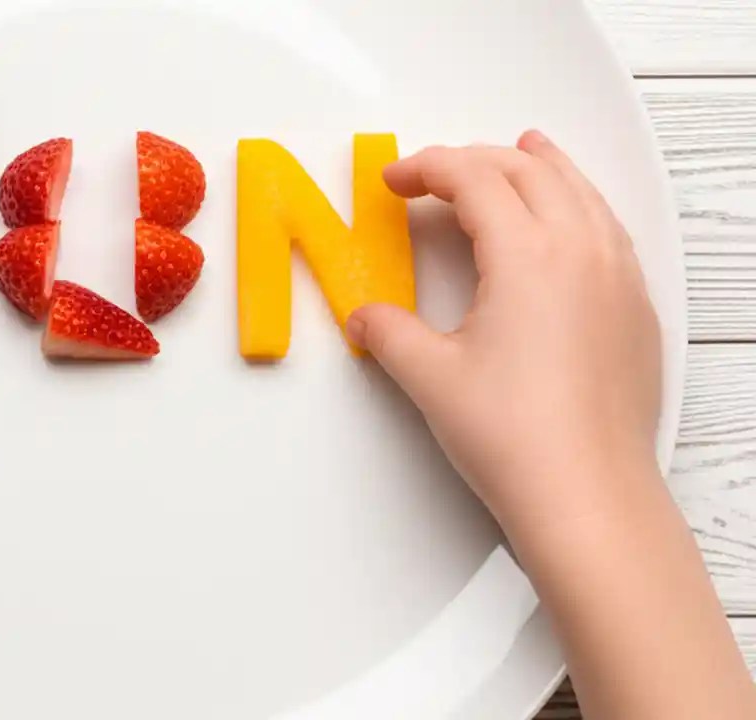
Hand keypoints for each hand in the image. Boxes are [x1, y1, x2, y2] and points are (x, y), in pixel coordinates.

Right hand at [347, 131, 661, 536]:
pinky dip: (579, 203)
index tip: (393, 180)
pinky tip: (568, 221)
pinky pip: (609, 228)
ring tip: (523, 150)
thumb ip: (389, 334)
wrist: (588, 495)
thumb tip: (365, 317)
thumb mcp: (430, 377)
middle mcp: (582, 251)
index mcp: (528, 254)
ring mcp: (619, 278)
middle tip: (434, 175)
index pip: (474, 179)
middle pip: (530, 172)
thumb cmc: (513, 437)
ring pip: (581, 192)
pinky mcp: (637, 311)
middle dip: (476, 160)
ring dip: (541, 167)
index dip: (425, 169)